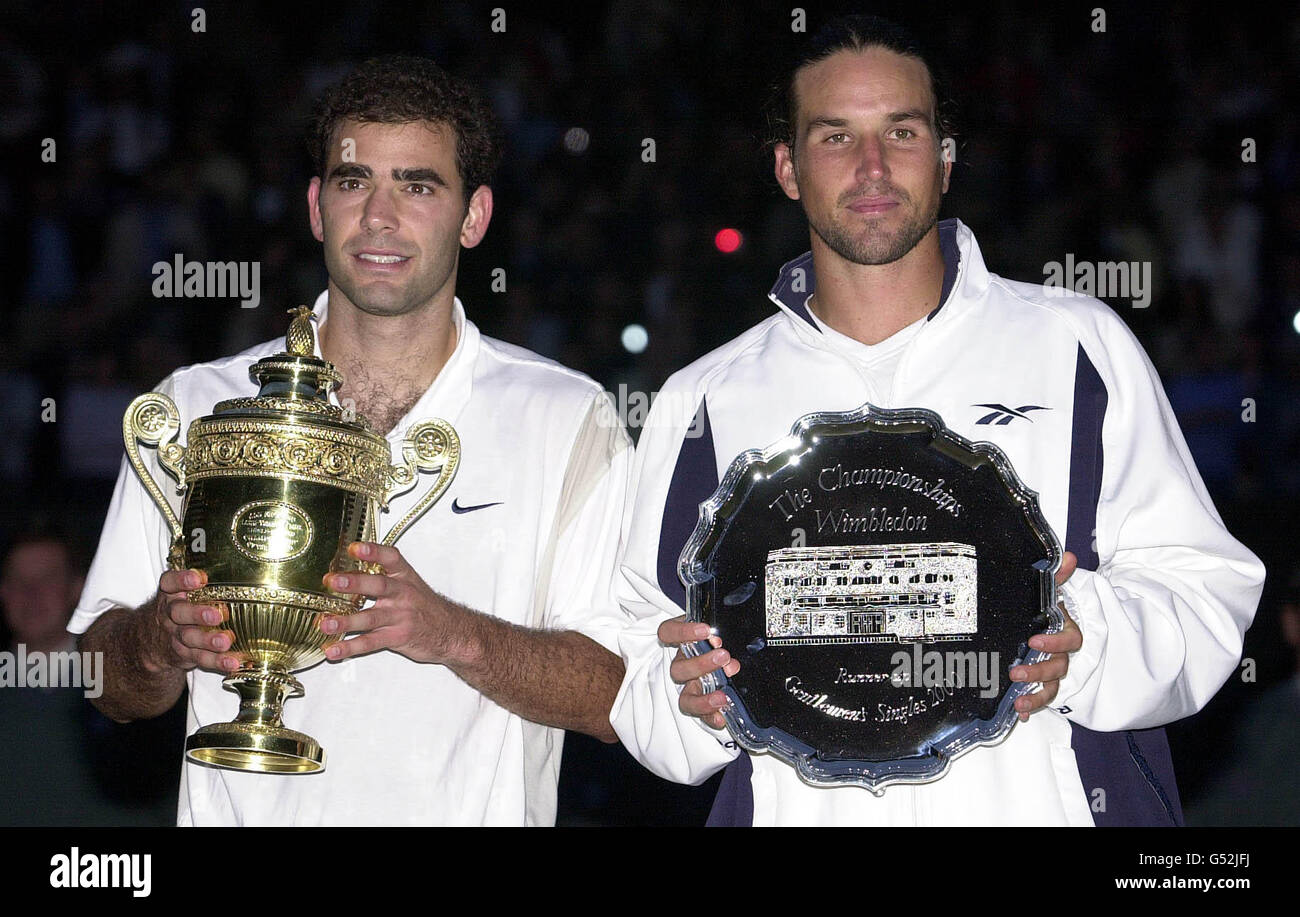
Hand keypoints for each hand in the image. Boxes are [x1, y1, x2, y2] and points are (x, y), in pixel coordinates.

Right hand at [151, 568, 239, 673]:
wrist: (151, 639)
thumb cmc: (180, 607)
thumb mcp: (184, 591)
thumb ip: (204, 582)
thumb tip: (243, 569)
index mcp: (171, 593)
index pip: (170, 582)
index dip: (181, 580)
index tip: (198, 579)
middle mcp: (170, 613)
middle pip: (179, 612)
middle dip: (197, 614)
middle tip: (217, 615)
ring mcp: (175, 634)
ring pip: (189, 637)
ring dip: (208, 640)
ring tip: (225, 641)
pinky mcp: (183, 654)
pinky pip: (200, 658)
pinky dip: (217, 661)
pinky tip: (232, 662)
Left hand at [320, 542, 473, 664]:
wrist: (452, 632)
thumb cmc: (426, 607)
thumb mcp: (411, 585)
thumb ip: (384, 577)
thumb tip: (346, 571)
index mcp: (405, 577)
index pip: (390, 558)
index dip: (373, 552)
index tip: (354, 548)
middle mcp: (403, 594)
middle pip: (379, 585)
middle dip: (354, 582)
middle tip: (333, 580)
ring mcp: (401, 617)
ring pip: (371, 618)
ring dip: (346, 621)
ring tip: (326, 622)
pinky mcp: (397, 638)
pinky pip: (371, 643)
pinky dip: (350, 647)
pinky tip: (334, 649)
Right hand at [658, 616, 740, 729]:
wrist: (736, 656)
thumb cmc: (724, 638)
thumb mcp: (723, 626)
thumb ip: (724, 625)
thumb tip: (732, 628)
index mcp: (684, 641)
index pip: (668, 633)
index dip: (682, 633)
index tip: (706, 631)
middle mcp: (683, 663)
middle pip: (678, 669)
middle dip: (701, 664)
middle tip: (723, 657)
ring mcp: (691, 685)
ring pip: (686, 697)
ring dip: (704, 698)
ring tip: (723, 695)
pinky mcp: (702, 703)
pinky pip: (701, 715)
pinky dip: (710, 717)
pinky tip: (721, 717)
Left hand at [1009, 550, 1081, 719]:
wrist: (1043, 619)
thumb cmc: (1045, 607)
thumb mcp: (1050, 591)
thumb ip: (1057, 577)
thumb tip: (1069, 556)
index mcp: (1067, 631)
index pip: (1071, 640)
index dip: (1055, 641)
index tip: (1035, 639)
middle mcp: (1063, 654)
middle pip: (1059, 667)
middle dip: (1039, 671)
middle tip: (1016, 671)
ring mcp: (1054, 670)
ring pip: (1052, 686)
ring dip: (1037, 695)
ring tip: (1019, 701)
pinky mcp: (1042, 682)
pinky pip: (1042, 697)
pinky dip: (1032, 707)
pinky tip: (1019, 714)